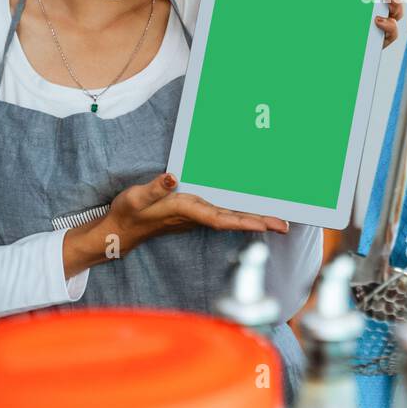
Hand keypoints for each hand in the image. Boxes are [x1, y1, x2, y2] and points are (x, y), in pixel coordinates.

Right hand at [62, 173, 286, 277]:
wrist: (120, 230)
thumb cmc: (129, 213)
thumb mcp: (136, 198)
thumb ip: (155, 188)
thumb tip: (173, 176)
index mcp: (186, 210)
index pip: (219, 217)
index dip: (242, 221)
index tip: (263, 224)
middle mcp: (196, 215)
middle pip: (233, 219)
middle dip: (260, 222)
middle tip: (286, 225)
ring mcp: (197, 215)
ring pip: (232, 216)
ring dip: (256, 218)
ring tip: (281, 220)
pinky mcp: (196, 212)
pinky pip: (225, 213)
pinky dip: (242, 212)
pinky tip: (254, 210)